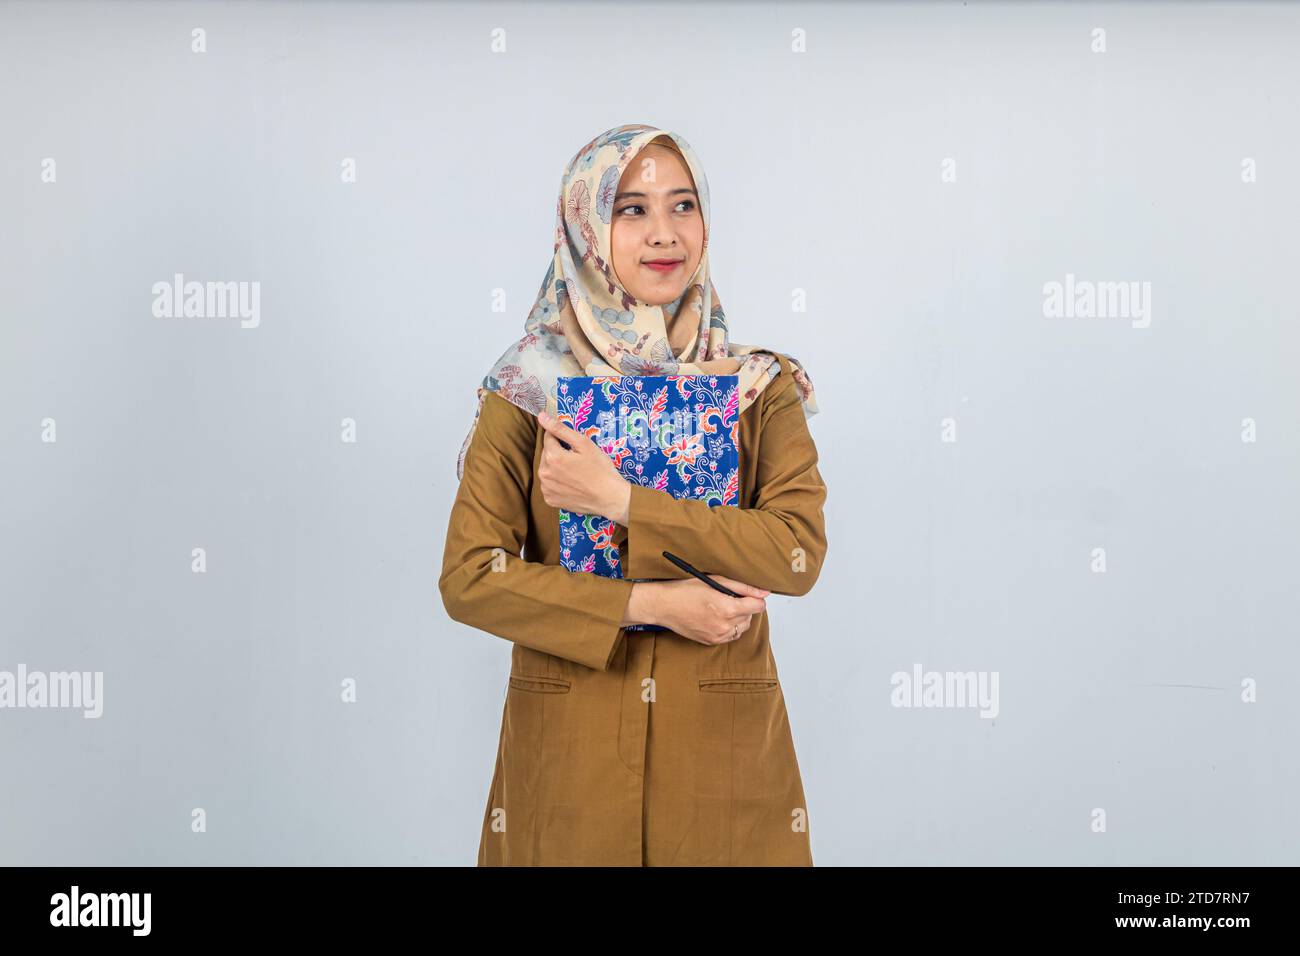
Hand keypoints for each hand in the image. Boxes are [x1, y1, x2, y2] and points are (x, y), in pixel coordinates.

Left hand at [536, 409, 629, 521]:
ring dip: (556, 467)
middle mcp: (544, 473)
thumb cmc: (600, 468)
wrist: (610, 498)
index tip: (574, 445)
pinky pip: (549, 485)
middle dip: (558, 453)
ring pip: (547, 469)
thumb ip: (560, 429)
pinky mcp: (550, 500)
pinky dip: (557, 482)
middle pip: (547, 454)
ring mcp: (546, 489)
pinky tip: (571, 483)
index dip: (561, 438)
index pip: (548, 437)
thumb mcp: (584, 444)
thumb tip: (541, 417)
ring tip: (575, 472)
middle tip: (577, 459)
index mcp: (552, 457)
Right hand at [640, 574, 769, 645]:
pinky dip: (728, 627)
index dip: (755, 599)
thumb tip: (764, 592)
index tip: (748, 595)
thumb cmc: (686, 591)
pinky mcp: (711, 642)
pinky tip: (716, 617)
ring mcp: (718, 636)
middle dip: (744, 607)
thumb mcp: (716, 581)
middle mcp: (724, 625)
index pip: (758, 607)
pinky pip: (730, 635)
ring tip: (722, 608)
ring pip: (742, 628)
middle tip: (728, 598)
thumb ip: (743, 588)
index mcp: (727, 608)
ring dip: (738, 618)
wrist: (664, 606)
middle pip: (750, 617)